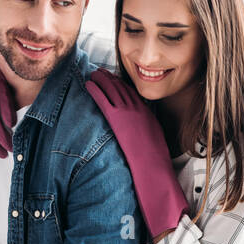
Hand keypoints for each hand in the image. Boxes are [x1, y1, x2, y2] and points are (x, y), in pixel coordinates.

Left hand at [85, 67, 190, 238]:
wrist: (154, 171)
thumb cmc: (155, 164)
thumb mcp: (155, 143)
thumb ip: (147, 133)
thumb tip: (142, 136)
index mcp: (148, 115)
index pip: (134, 95)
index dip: (123, 85)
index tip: (116, 80)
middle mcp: (139, 110)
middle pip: (123, 88)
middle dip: (111, 78)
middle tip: (101, 72)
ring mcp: (128, 113)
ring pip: (112, 90)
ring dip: (102, 80)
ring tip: (93, 74)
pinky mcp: (117, 120)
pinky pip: (104, 100)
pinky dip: (96, 90)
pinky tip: (88, 85)